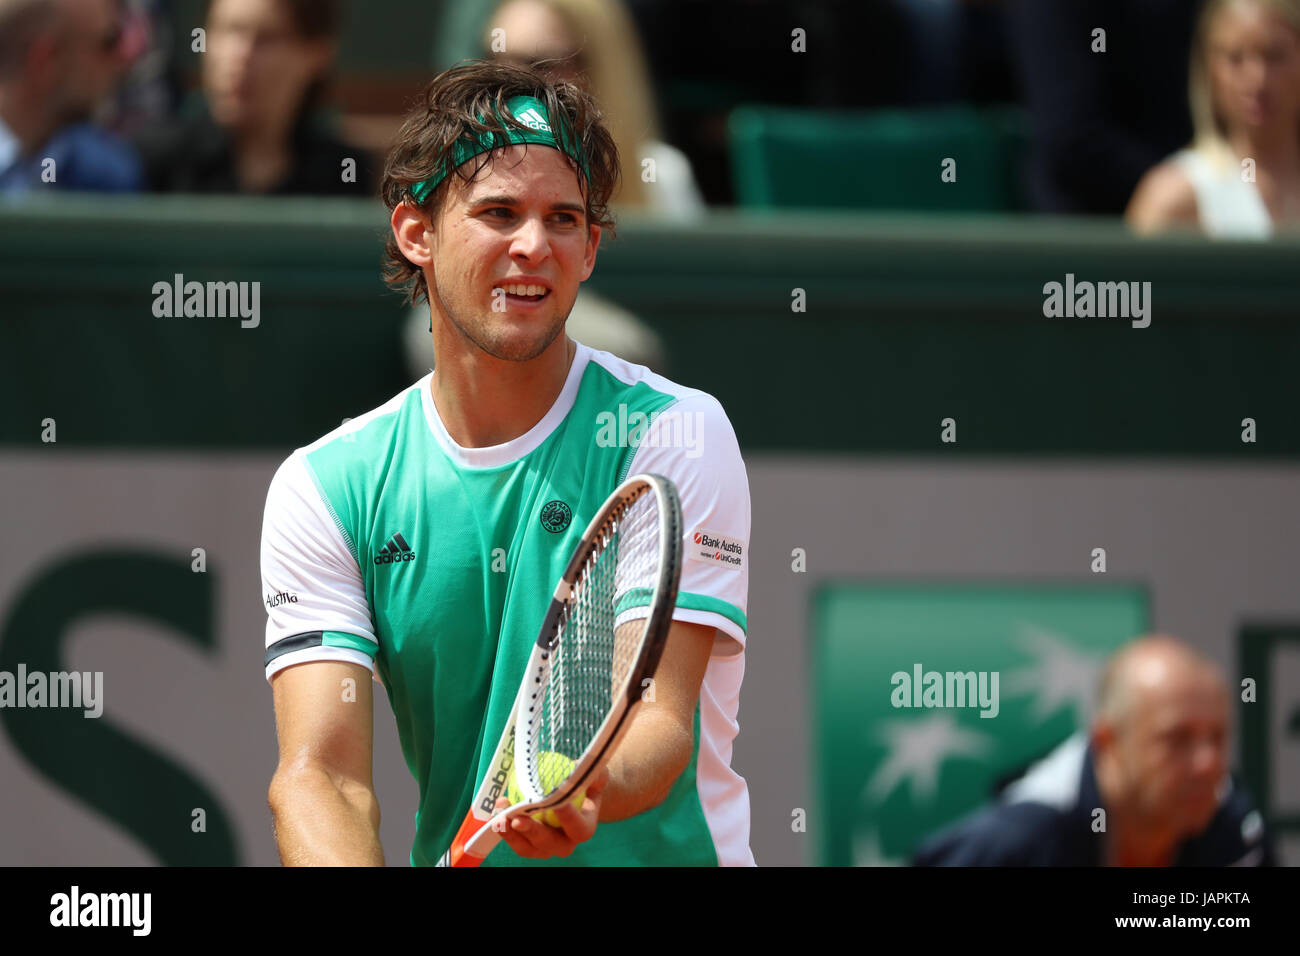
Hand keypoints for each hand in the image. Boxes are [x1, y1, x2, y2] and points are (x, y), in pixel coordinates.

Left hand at [492, 765, 610, 858]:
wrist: (571, 801)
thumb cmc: (582, 786)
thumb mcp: (594, 777)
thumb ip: (594, 773)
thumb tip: (586, 766)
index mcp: (583, 828)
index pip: (578, 828)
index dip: (568, 818)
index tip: (556, 803)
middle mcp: (565, 843)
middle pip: (549, 843)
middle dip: (531, 831)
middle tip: (517, 818)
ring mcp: (545, 848)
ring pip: (527, 847)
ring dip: (511, 832)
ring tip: (499, 816)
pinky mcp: (528, 845)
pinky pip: (515, 841)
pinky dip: (504, 828)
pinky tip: (496, 812)